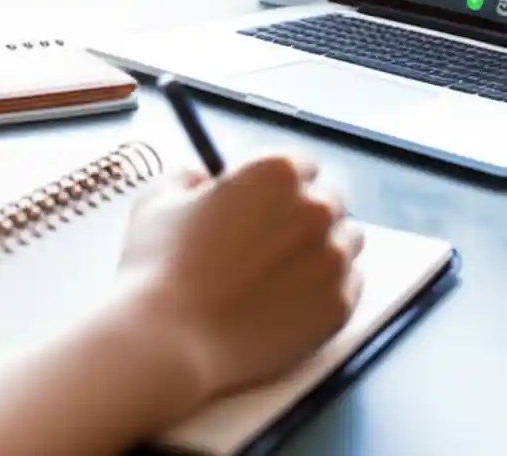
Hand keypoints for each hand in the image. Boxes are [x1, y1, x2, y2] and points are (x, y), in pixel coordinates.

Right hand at [117, 155, 364, 403]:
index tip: (265, 205)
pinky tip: (290, 302)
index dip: (280, 187)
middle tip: (271, 244)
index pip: (301, 166)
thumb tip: (202, 182)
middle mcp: (316, 209)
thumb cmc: (158, 268)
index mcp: (277, 172)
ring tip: (282, 276)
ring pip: (346, 243)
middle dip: (303, 218)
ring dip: (322, 251)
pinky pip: (348, 286)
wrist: (168, 341)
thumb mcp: (158, 201)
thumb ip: (188, 180)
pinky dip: (326, 290)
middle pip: (328, 202)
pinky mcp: (339, 305)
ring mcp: (333, 259)